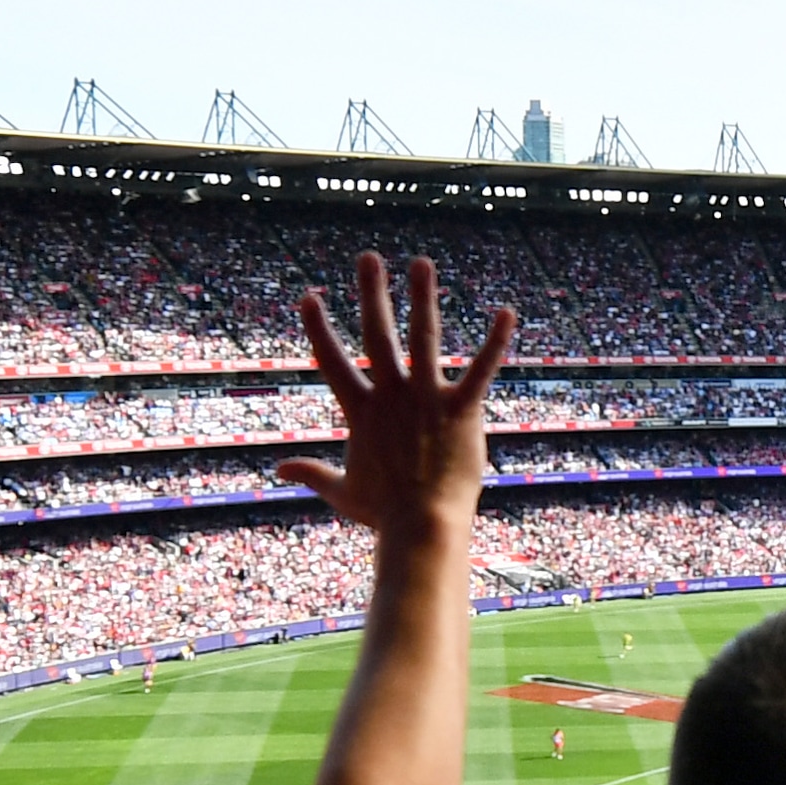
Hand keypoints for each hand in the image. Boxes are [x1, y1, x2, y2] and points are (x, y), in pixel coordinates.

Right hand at [277, 255, 513, 543]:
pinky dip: (496, 341)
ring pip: (424, 338)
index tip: (309, 296)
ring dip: (423, 298)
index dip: (319, 328)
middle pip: (377, 334)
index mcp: (362, 412)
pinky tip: (507, 312)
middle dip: (372, 293)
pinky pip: (482, 369)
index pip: (332, 361)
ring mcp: (426, 399)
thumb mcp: (342, 492)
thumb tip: (278, 468)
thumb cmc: (384, 515)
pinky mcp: (461, 410)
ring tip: (421, 263)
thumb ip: (312, 473)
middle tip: (369, 258)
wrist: (422, 526)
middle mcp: (392, 396)